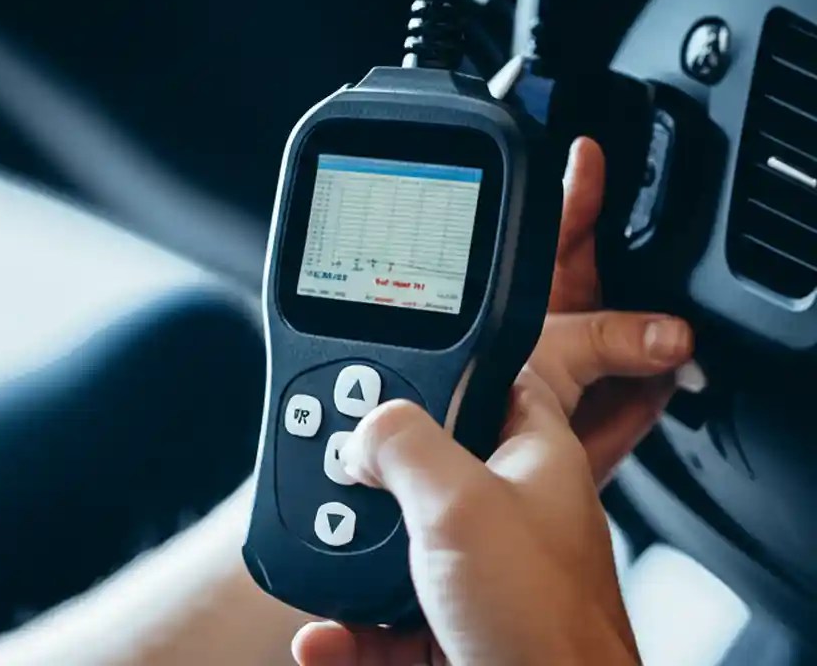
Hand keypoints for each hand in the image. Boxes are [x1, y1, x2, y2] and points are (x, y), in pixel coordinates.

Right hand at [291, 138, 694, 665]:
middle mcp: (495, 496)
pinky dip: (338, 622)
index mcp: (526, 449)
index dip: (491, 301)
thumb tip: (357, 427)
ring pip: (379, 523)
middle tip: (326, 447)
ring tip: (319, 553)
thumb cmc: (537, 625)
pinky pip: (367, 604)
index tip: (496, 230)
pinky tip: (322, 632)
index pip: (510, 349)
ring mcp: (461, 560)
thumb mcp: (460, 504)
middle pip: (416, 438)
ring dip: (338, 542)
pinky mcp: (432, 618)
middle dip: (361, 450)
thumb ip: (401, 439)